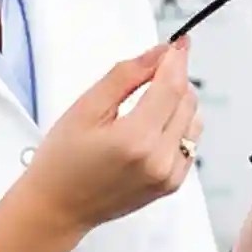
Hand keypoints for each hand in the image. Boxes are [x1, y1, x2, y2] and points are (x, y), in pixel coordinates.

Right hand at [0, 38, 201, 251]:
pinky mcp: (172, 185)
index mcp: (136, 140)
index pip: (172, 86)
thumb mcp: (86, 107)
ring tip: (149, 101)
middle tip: (152, 71)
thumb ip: (126, 75)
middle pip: (187, 101)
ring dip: (179, 102)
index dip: (176, 59)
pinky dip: (178, 126)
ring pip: (194, 121)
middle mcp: (159, 161)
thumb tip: (158, 54)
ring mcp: (169, 176)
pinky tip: (152, 125)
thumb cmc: (63, 161)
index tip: (178, 44)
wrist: (58, 207)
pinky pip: (190, 143)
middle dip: (175, 79)